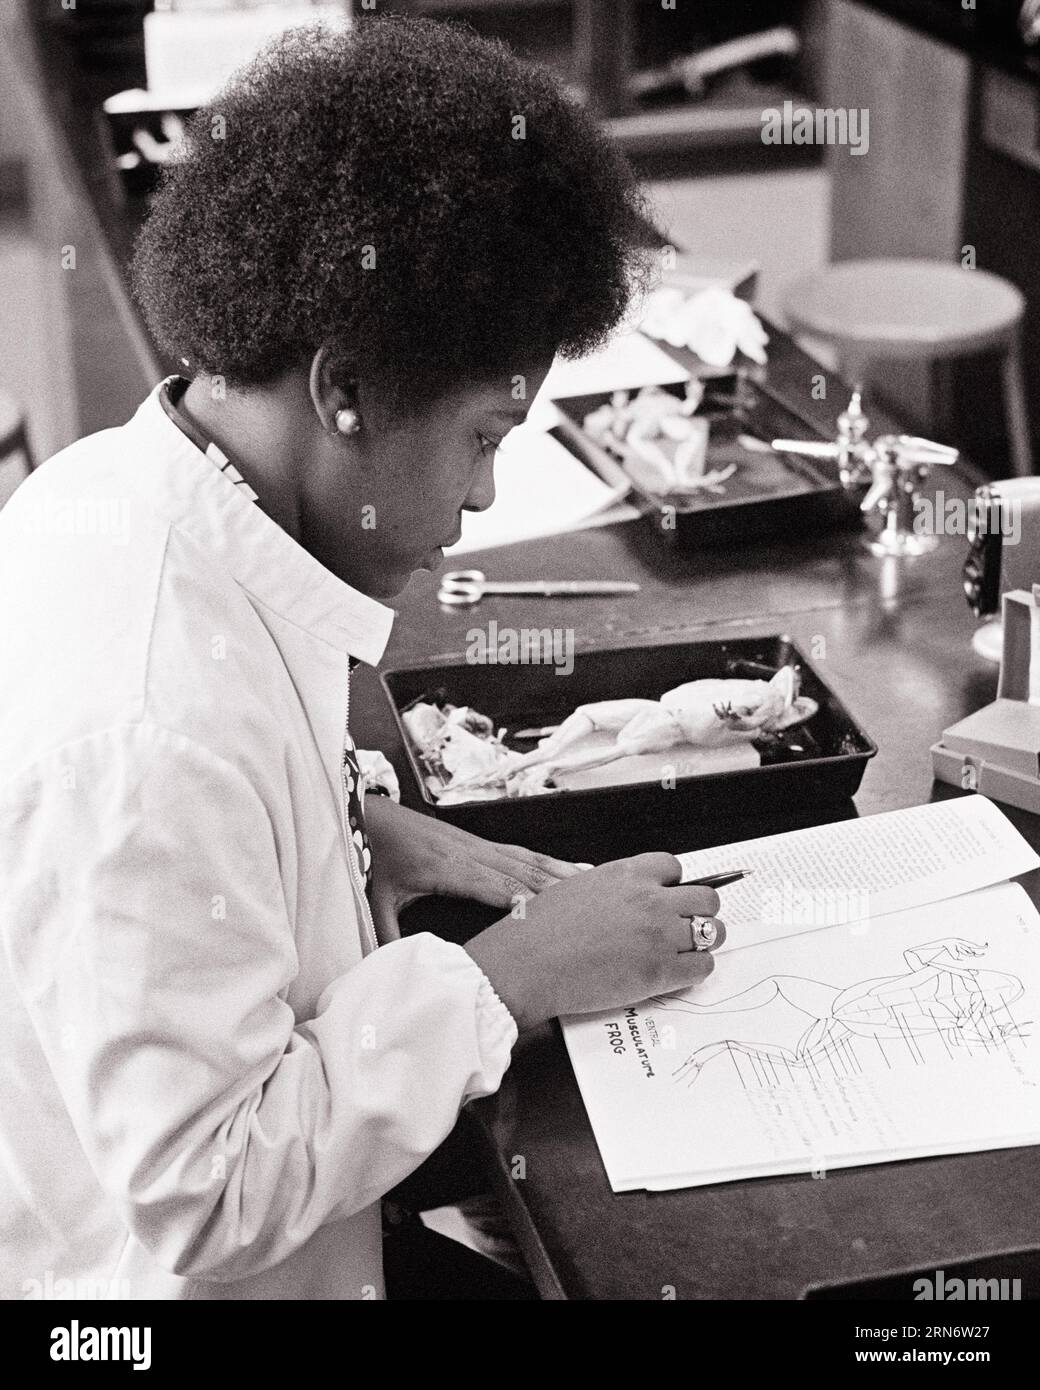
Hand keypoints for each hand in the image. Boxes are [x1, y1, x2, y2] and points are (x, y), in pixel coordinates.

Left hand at [363, 796, 580, 938]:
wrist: (363, 811)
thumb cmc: (371, 850)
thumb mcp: (373, 897)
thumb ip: (384, 933)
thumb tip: (393, 968)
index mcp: (447, 866)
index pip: (499, 887)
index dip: (531, 903)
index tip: (561, 920)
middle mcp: (468, 851)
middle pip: (524, 872)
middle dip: (561, 890)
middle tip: (598, 907)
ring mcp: (474, 844)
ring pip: (527, 859)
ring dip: (560, 872)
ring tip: (595, 885)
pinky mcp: (473, 841)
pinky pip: (518, 852)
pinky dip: (546, 861)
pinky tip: (564, 867)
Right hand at [464, 852, 725, 1030]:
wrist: (526, 965)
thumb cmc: (538, 930)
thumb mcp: (574, 888)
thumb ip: (610, 889)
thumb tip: (625, 897)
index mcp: (626, 874)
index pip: (674, 867)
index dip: (675, 884)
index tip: (671, 896)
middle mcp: (648, 900)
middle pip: (706, 897)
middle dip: (700, 911)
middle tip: (687, 924)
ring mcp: (658, 935)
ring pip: (712, 931)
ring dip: (703, 941)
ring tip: (688, 951)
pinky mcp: (659, 971)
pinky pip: (702, 967)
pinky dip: (696, 971)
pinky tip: (679, 974)